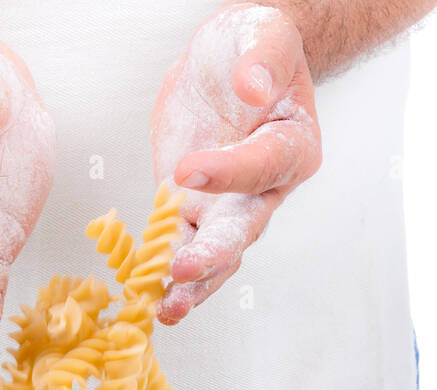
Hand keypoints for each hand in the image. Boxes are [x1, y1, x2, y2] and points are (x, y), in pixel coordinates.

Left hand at [150, 3, 320, 324]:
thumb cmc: (256, 46)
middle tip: (185, 270)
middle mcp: (265, 188)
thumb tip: (253, 86)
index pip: (264, 165)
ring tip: (166, 308)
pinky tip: (143, 294)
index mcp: (293, 146)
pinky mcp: (190, 208)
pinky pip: (178, 245)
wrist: (231, 61)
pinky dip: (161, 271)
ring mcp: (228, 205)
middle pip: (243, 229)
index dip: (228, 173)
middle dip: (213, 254)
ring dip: (191, 283)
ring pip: (214, 253)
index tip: (187, 170)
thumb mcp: (264, 34)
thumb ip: (263, 59)